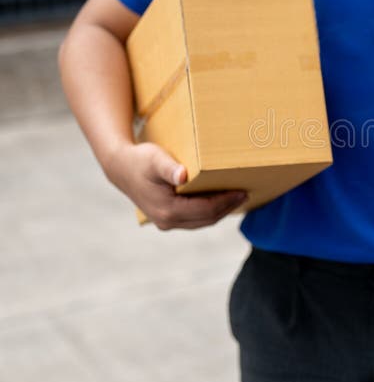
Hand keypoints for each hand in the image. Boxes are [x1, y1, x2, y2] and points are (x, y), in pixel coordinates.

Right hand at [103, 142, 247, 229]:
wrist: (120, 168)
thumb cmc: (140, 160)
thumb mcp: (155, 159)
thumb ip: (168, 167)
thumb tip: (181, 175)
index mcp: (168, 210)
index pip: (206, 210)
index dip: (226, 202)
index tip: (242, 191)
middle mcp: (167, 221)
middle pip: (207, 218)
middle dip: (228, 207)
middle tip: (246, 193)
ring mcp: (166, 222)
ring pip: (202, 221)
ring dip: (221, 211)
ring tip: (237, 197)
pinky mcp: (167, 219)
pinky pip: (195, 218)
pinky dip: (210, 211)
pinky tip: (220, 201)